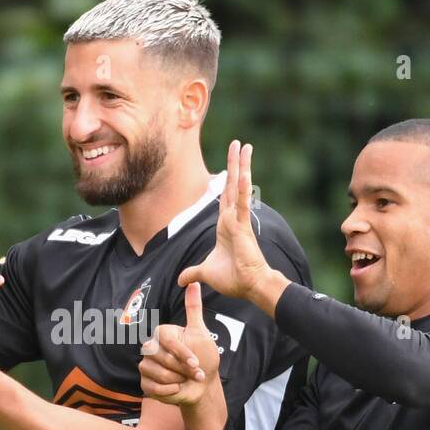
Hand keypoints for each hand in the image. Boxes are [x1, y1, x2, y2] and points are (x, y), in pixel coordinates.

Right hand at [139, 283, 220, 406]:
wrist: (203, 385)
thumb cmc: (204, 358)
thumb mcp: (201, 333)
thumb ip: (194, 308)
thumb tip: (194, 282)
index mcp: (162, 334)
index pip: (167, 341)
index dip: (182, 354)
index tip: (196, 363)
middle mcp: (150, 348)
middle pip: (163, 359)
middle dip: (183, 370)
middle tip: (196, 374)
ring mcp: (145, 366)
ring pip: (159, 374)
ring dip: (178, 380)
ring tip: (185, 380)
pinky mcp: (145, 383)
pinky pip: (154, 388)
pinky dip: (170, 392)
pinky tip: (177, 388)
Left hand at [178, 140, 277, 303]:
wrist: (248, 286)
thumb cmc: (233, 278)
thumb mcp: (206, 272)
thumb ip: (193, 272)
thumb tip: (181, 279)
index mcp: (226, 224)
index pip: (224, 196)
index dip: (226, 179)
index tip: (228, 165)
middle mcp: (233, 218)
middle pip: (232, 184)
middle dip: (235, 163)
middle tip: (239, 143)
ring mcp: (238, 219)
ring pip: (239, 187)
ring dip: (241, 166)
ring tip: (245, 146)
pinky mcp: (242, 225)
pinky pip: (241, 202)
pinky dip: (241, 188)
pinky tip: (243, 171)